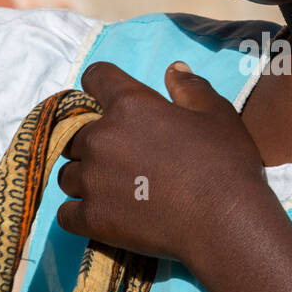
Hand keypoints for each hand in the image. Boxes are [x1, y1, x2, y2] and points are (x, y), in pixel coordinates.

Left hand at [55, 59, 268, 269]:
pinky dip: (79, 213)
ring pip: (68, 174)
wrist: (224, 222)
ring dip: (85, 178)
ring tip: (113, 190)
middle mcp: (101, 138)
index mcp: (129, 105)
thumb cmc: (225, 163)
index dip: (102, 85)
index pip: (96, 77)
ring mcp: (92, 180)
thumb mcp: (217, 114)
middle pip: (76, 134)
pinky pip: (66, 213)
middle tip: (125, 159)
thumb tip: (173, 68)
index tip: (110, 100)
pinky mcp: (92, 218)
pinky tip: (102, 215)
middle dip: (95, 142)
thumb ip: (190, 87)